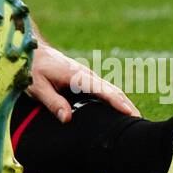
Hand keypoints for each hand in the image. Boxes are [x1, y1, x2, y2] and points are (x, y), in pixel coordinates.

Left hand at [25, 34, 140, 122]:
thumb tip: (68, 119)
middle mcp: (85, 74)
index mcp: (76, 75)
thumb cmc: (32, 69)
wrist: (32, 50)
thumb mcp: (37, 87)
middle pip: (112, 89)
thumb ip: (52, 102)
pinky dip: (114, 98)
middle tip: (140, 122)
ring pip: (109, 89)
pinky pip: (103, 89)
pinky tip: (118, 110)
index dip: (117, 102)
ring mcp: (86, 75)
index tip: (130, 113)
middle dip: (126, 104)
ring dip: (122, 101)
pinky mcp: (84, 78)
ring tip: (134, 119)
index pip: (102, 90)